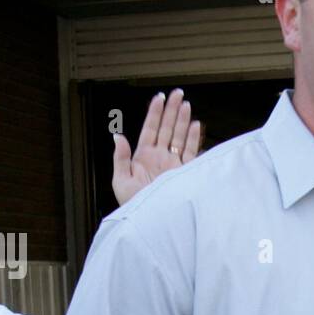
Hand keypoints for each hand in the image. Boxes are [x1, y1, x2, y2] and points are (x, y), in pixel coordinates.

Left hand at [111, 88, 203, 206]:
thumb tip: (118, 136)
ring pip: (179, 137)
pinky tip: (196, 125)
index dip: (155, 112)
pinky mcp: (185, 173)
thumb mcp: (120, 181)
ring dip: (182, 120)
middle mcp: (160, 158)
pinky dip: (193, 139)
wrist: (151, 221)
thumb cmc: (134, 205)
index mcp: (143, 157)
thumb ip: (120, 158)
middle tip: (177, 94)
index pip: (150, 129)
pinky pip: (190, 152)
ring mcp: (173, 164)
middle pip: (166, 128)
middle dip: (172, 110)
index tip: (159, 97)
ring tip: (186, 104)